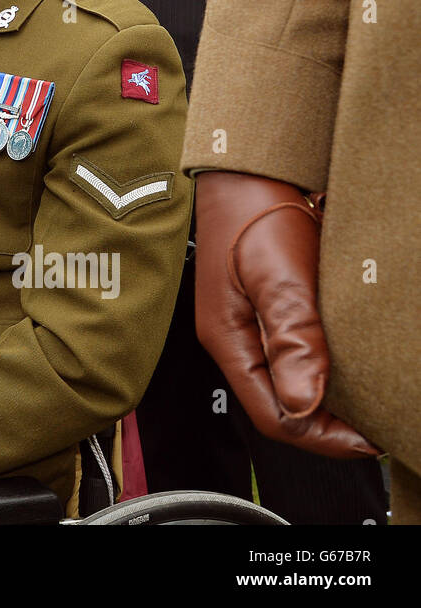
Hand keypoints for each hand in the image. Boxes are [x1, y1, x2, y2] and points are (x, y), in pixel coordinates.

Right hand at [194, 171, 378, 457]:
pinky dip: (326, 370)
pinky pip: (296, 358)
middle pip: (281, 407)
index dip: (322, 436)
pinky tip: (352, 363)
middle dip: (330, 424)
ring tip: (371, 396)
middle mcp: (236, 341)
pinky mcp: (268, 311)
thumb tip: (302, 402)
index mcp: (228, 340)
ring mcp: (251, 327)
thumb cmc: (254, 214)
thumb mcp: (278, 275)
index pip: (273, 416)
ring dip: (330, 398)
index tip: (371, 436)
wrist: (248, 171)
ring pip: (290, 385)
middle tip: (380, 421)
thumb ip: (291, 337)